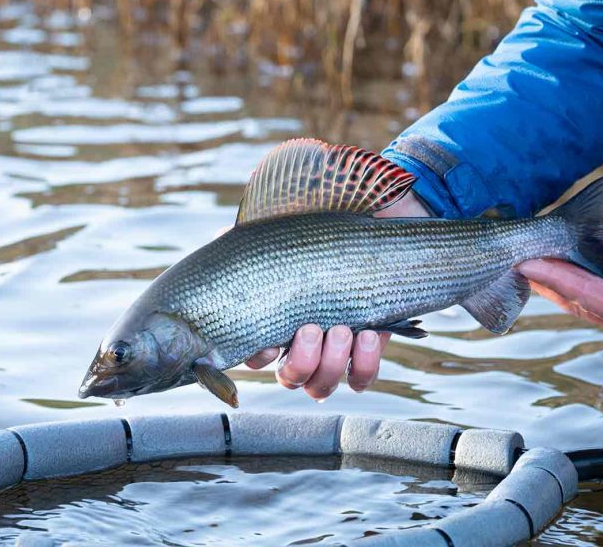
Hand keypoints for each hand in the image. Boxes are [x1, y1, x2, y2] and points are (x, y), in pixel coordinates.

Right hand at [246, 189, 430, 399]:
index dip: (257, 355)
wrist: (380, 216)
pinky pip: (361, 377)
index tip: (268, 339)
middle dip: (299, 361)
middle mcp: (302, 340)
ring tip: (341, 329)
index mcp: (275, 316)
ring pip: (320, 385)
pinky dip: (364, 364)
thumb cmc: (326, 224)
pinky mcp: (369, 347)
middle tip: (311, 329)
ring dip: (328, 364)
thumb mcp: (289, 223)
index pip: (254, 354)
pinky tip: (369, 336)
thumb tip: (222, 234)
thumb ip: (254, 232)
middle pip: (290, 378)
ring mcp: (335, 347)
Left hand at [517, 258, 602, 359]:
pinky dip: (590, 275)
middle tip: (515, 261)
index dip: (557, 279)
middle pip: (581, 299)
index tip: (527, 263)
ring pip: (592, 295)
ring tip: (536, 264)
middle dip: (549, 281)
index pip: (590, 297)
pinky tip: (581, 265)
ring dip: (564, 280)